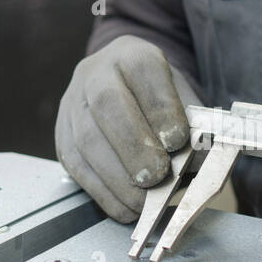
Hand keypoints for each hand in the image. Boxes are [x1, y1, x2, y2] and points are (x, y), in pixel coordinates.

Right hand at [55, 35, 190, 222]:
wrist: (122, 88)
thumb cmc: (158, 99)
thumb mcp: (181, 98)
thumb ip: (193, 124)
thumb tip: (199, 160)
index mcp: (131, 54)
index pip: (142, 71)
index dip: (160, 107)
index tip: (179, 140)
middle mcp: (95, 73)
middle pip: (106, 103)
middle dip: (133, 144)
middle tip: (157, 175)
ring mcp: (72, 103)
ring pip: (86, 138)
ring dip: (117, 176)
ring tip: (144, 200)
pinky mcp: (62, 135)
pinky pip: (76, 165)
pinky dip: (103, 192)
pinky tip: (126, 207)